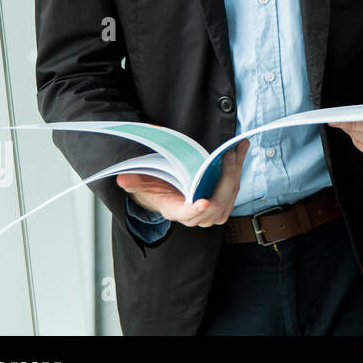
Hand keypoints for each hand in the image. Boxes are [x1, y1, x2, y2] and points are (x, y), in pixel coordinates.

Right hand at [116, 139, 249, 226]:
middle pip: (217, 202)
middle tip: (227, 156)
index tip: (204, 203)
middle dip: (225, 178)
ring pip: (230, 193)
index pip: (186, 214)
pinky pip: (235, 185)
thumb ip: (135, 182)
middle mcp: (198, 216)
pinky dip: (239, 166)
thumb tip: (122, 178)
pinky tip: (240, 149)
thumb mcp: (145, 184)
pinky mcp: (226, 200)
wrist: (173, 194)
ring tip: (237, 147)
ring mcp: (214, 210)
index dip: (195, 210)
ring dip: (236, 169)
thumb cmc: (160, 189)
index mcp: (177, 211)